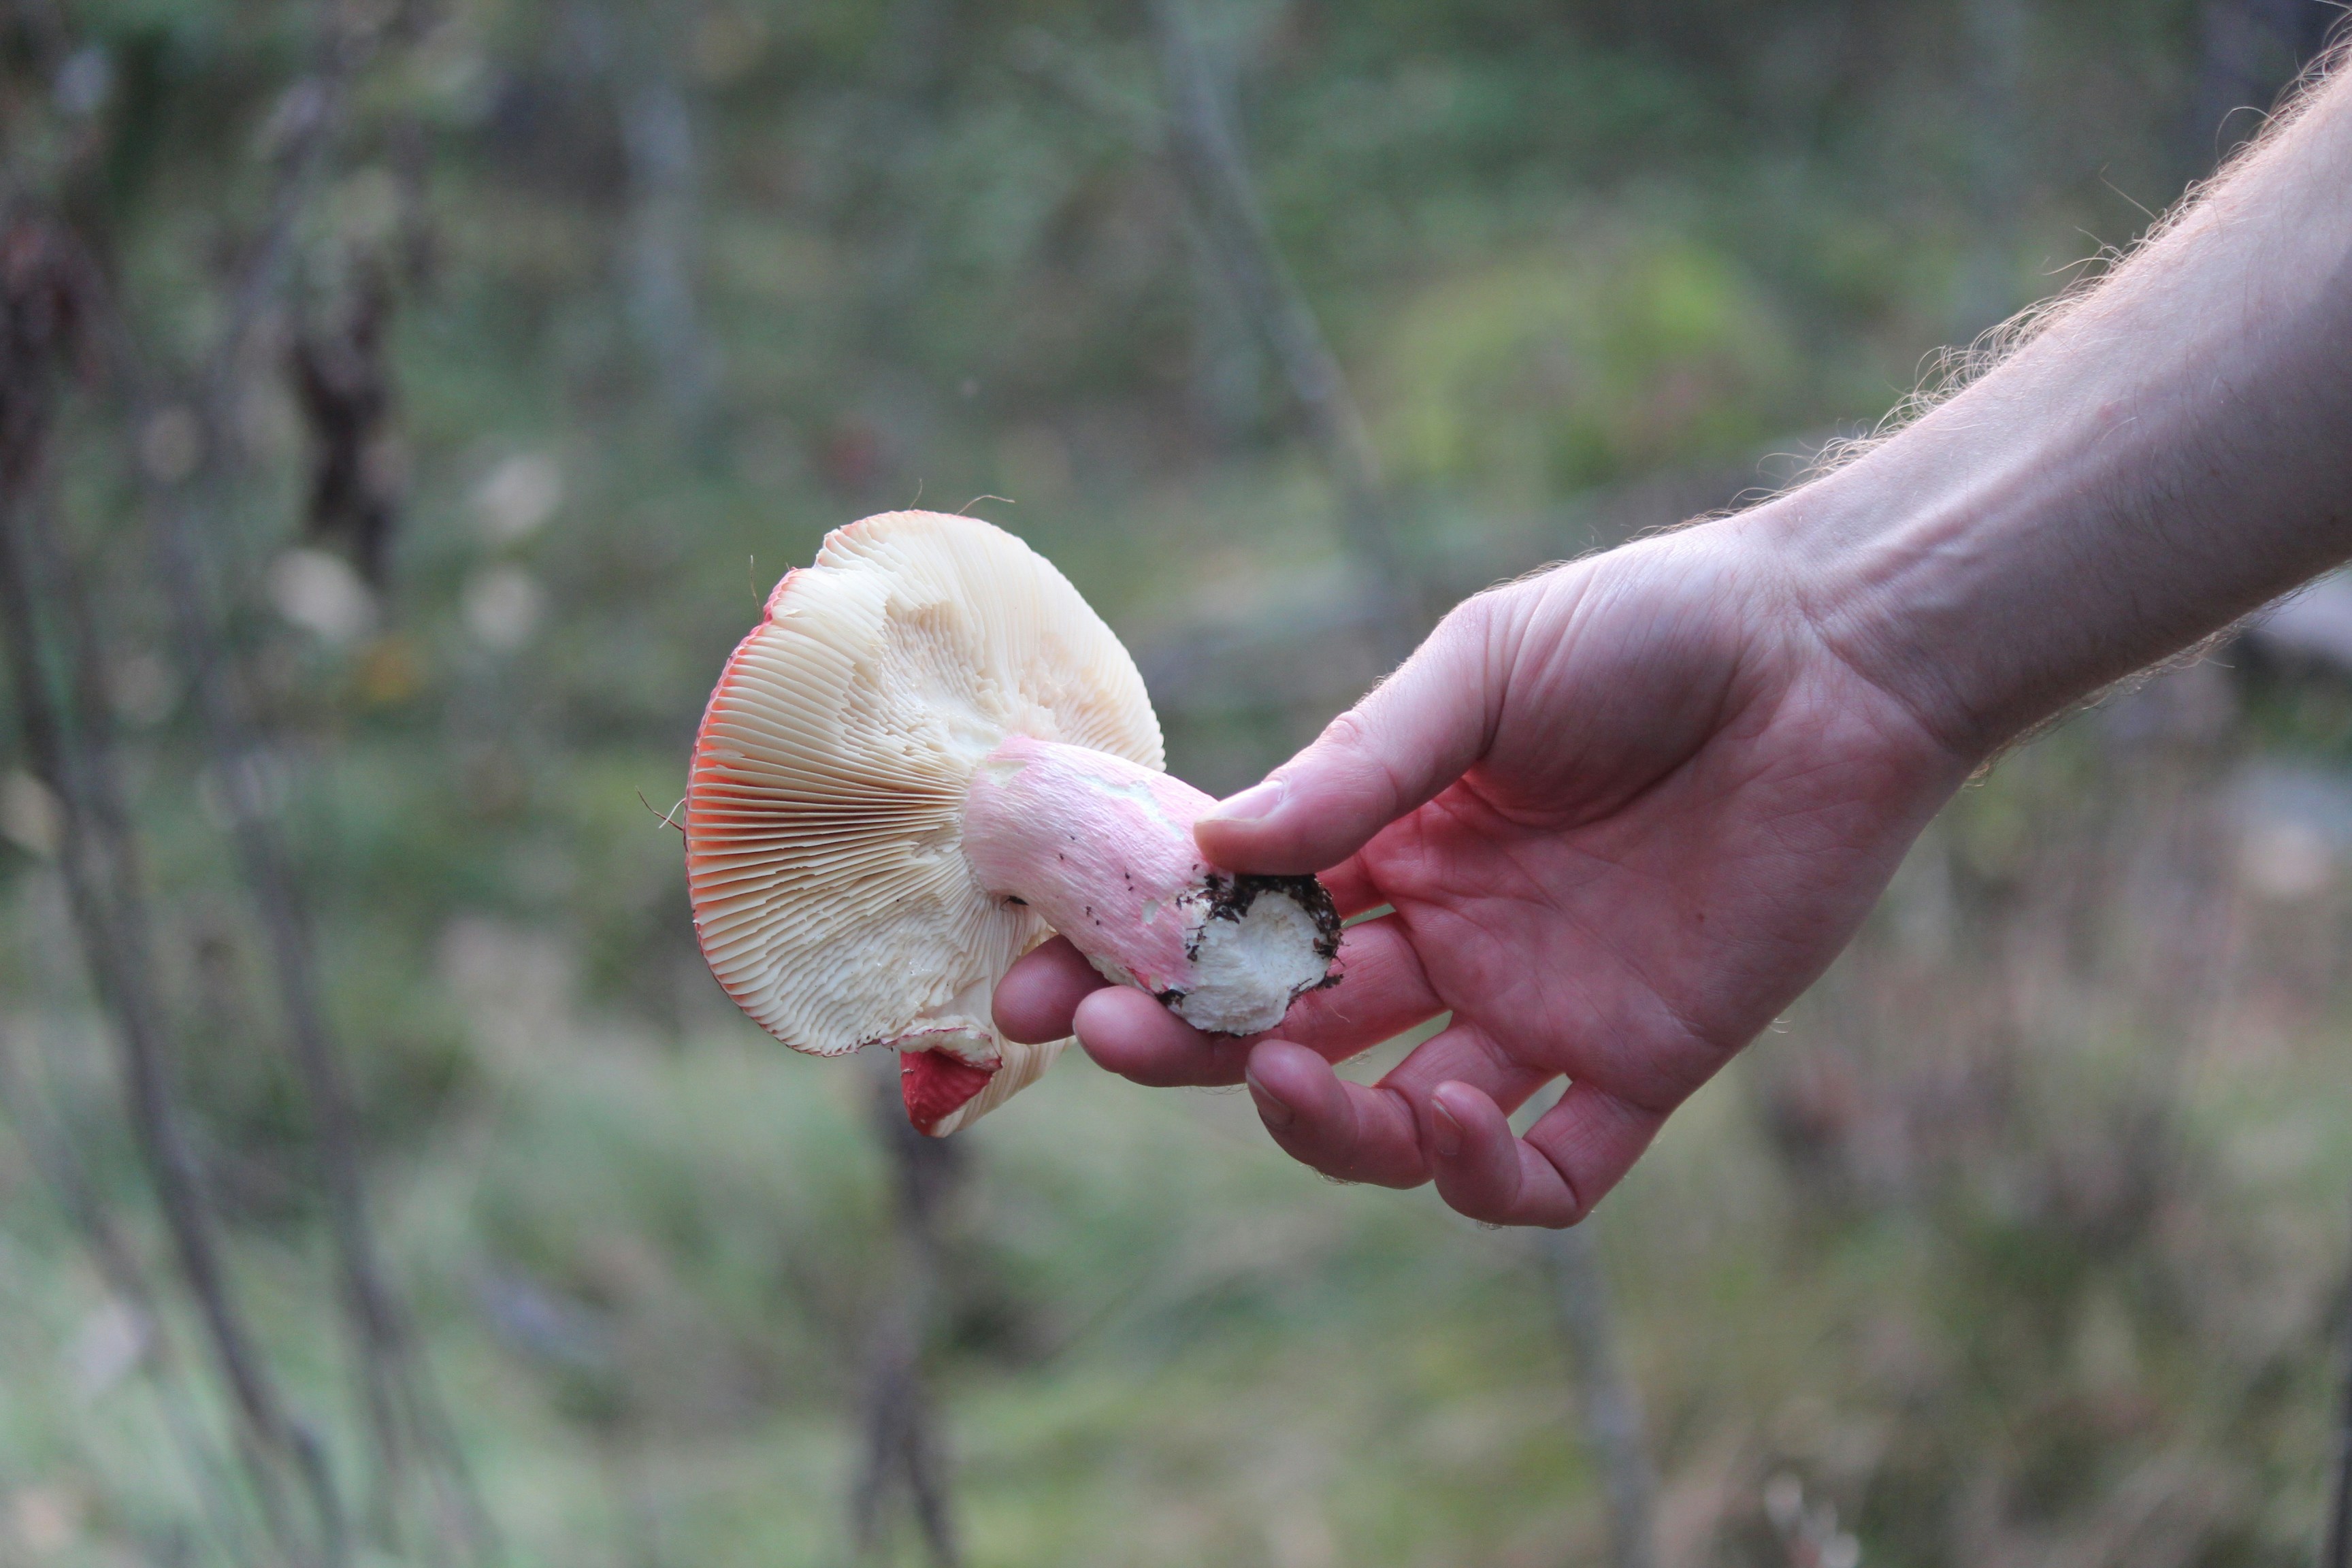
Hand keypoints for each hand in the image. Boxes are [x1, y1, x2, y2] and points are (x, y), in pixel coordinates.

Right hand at [995, 516, 1970, 1224]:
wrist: (1832, 654)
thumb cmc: (1651, 629)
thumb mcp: (1478, 671)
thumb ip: (1356, 767)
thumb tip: (1206, 848)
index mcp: (1392, 845)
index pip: (1238, 927)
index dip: (1141, 960)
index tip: (1038, 981)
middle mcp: (1446, 939)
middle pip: (1289, 1029)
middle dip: (1191, 1047)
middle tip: (1114, 1037)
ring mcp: (1538, 1009)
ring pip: (1397, 1119)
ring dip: (1328, 1127)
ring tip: (1296, 1080)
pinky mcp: (1645, 1062)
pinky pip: (1552, 1171)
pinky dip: (1490, 1178)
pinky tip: (1461, 1120)